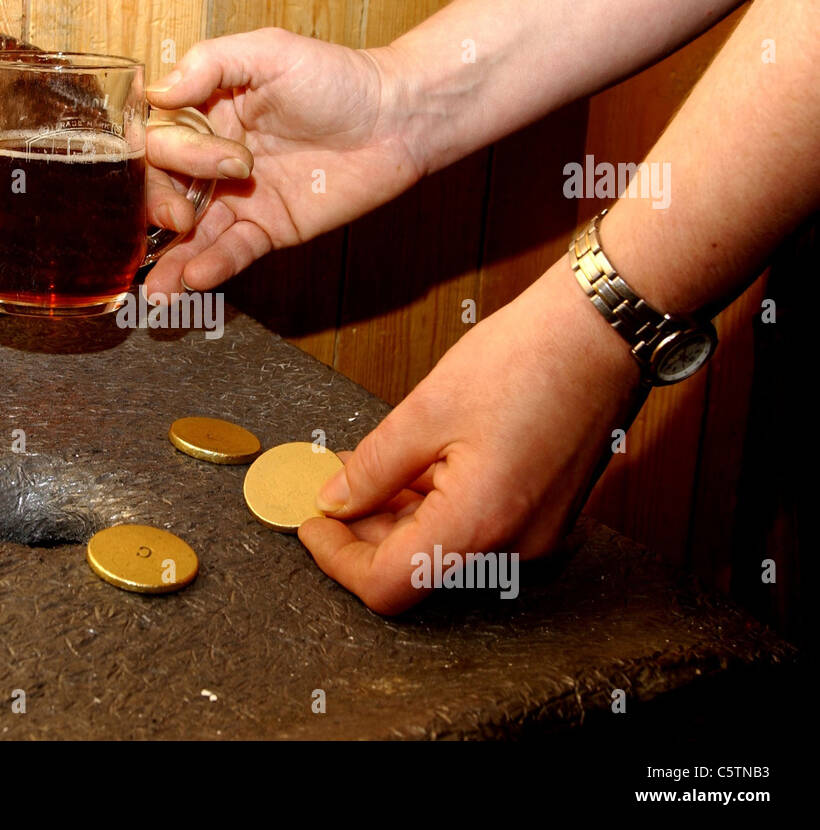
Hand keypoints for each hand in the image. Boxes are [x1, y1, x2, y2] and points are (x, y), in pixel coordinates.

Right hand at [141, 27, 423, 295]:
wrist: (395, 119)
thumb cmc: (338, 77)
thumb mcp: (269, 51)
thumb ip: (209, 64)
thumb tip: (157, 92)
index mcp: (206, 114)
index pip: (162, 141)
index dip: (170, 156)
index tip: (199, 162)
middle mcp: (214, 158)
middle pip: (166, 189)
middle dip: (162, 207)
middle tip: (180, 218)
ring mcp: (240, 197)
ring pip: (193, 232)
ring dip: (172, 260)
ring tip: (158, 289)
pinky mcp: (269, 227)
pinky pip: (234, 250)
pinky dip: (215, 265)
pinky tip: (196, 279)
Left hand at [299, 257, 647, 613]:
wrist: (603, 330)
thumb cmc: (527, 359)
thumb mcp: (426, 410)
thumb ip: (372, 468)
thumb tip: (334, 501)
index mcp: (480, 524)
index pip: (389, 584)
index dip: (338, 559)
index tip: (311, 525)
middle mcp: (514, 545)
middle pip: (417, 567)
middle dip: (364, 531)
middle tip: (329, 486)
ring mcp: (536, 533)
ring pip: (445, 547)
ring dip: (397, 516)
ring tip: (362, 467)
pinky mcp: (546, 513)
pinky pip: (476, 527)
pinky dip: (435, 505)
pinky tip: (410, 467)